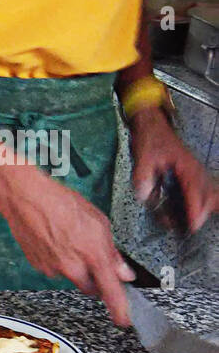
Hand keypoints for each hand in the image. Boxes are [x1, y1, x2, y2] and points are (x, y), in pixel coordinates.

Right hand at [0, 168, 134, 325]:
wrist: (27, 200)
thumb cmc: (62, 204)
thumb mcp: (99, 223)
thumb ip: (112, 252)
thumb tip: (123, 271)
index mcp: (94, 255)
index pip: (111, 290)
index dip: (120, 309)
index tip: (124, 320)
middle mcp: (73, 268)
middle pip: (90, 287)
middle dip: (96, 279)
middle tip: (94, 260)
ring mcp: (53, 269)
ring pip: (71, 276)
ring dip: (75, 266)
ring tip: (69, 239)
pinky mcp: (38, 266)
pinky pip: (54, 269)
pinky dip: (58, 260)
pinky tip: (55, 241)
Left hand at [130, 107, 218, 232]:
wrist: (152, 125)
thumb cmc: (150, 140)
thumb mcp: (142, 158)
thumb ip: (143, 177)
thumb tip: (144, 196)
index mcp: (185, 166)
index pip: (194, 190)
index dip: (195, 208)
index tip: (193, 223)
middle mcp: (194, 169)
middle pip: (207, 193)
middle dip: (202, 211)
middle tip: (191, 226)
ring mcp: (195, 170)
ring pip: (209, 191)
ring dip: (206, 206)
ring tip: (196, 222)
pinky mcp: (190, 172)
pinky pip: (203, 187)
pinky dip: (205, 199)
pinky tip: (204, 209)